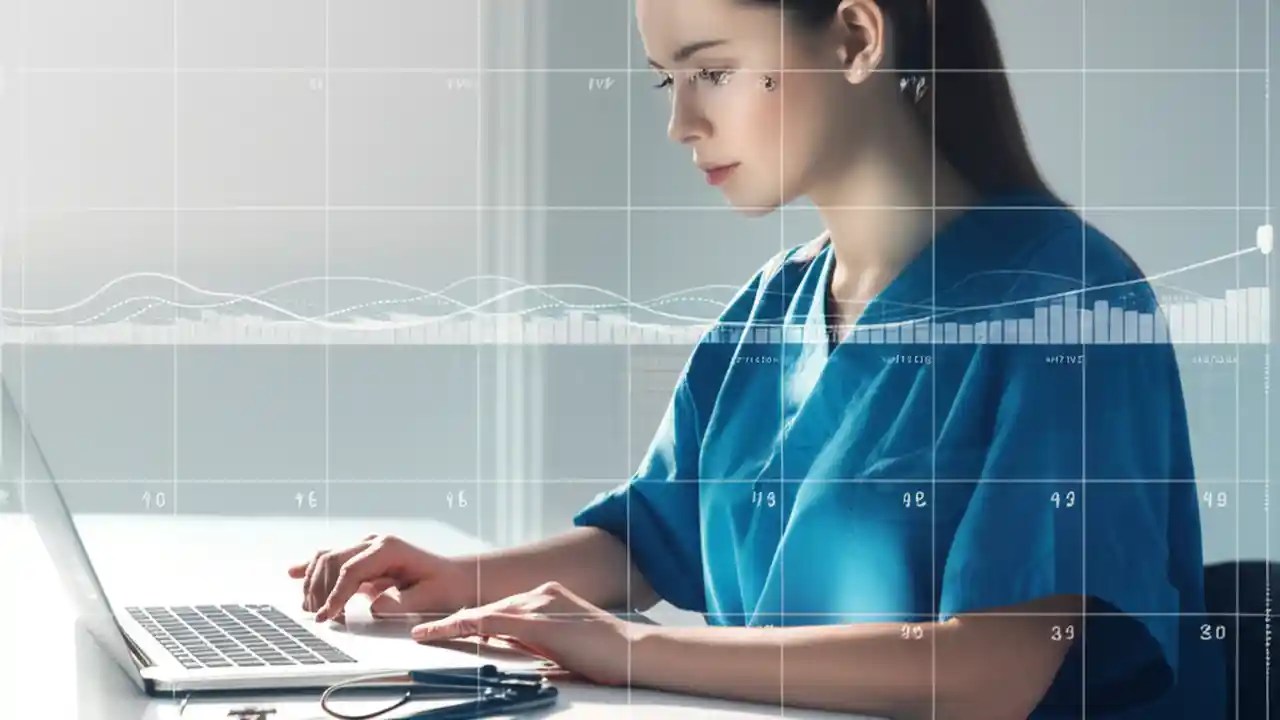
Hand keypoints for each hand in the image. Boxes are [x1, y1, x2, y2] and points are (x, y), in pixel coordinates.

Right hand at [287, 533, 475, 623]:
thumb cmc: (444, 587)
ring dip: (313, 583)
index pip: (350, 569)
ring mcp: (366, 547)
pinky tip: (292, 572)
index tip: (326, 617)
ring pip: (326, 558)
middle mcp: (374, 542)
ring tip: (310, 608)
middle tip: (319, 618)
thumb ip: (399, 603)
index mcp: (390, 548)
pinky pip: (331, 557)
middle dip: (320, 590)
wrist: (455, 578)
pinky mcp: (362, 557)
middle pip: (332, 560)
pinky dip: (311, 567)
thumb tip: (371, 605)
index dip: (335, 595)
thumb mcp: (427, 598)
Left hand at [409, 581, 646, 686]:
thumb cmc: (602, 654)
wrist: (633, 652)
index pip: (496, 608)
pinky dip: (467, 625)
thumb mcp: (559, 644)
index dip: (466, 619)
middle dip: (453, 621)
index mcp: (545, 598)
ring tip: (424, 635)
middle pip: (486, 608)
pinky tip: (448, 630)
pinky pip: (494, 621)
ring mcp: (539, 603)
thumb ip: (531, 641)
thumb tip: (502, 649)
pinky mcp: (540, 620)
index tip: (439, 628)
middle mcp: (539, 593)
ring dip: (453, 625)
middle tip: (422, 633)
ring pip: (486, 612)